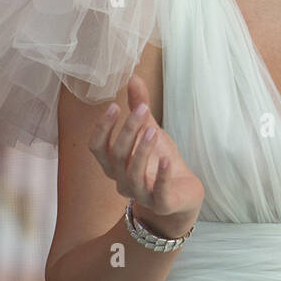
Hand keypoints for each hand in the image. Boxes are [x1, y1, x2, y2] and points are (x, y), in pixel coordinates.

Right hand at [88, 74, 205, 236]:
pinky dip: (162, 175)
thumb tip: (133, 77)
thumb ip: (139, 107)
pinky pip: (159, 191)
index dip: (103, 129)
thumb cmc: (160, 161)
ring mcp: (141, 194)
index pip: (97, 148)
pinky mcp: (162, 203)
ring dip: (142, 149)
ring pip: (134, 173)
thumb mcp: (150, 130)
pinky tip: (166, 159)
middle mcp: (122, 181)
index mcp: (114, 164)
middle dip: (128, 131)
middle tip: (143, 110)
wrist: (183, 193)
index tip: (114, 106)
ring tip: (154, 129)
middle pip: (117, 156)